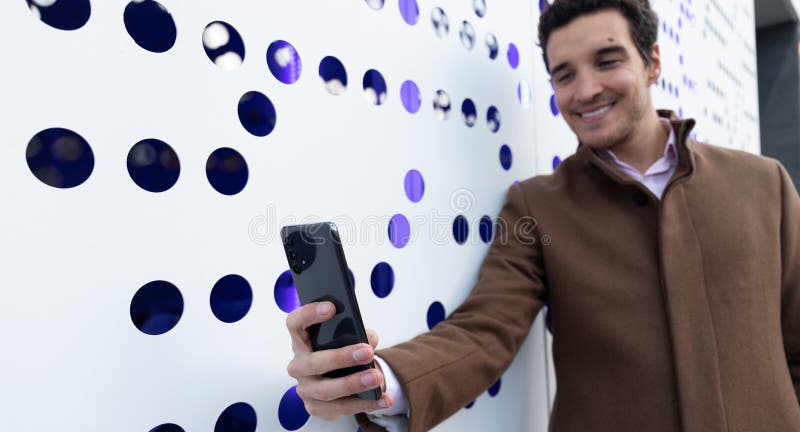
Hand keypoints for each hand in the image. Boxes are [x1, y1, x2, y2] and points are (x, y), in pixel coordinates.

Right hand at [286, 301, 393, 419]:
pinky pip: (340, 409)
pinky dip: (365, 404)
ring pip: (325, 390)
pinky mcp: (316, 408)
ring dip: (353, 384)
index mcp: (302, 341)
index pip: (295, 323)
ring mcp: (305, 389)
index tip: (332, 307)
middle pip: (313, 362)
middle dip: (340, 357)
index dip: (309, 313)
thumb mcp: (348, 339)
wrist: (338, 381)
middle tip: (367, 352)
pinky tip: (383, 399)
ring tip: (376, 378)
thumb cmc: (341, 352)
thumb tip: (368, 339)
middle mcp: (298, 365)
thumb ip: (358, 333)